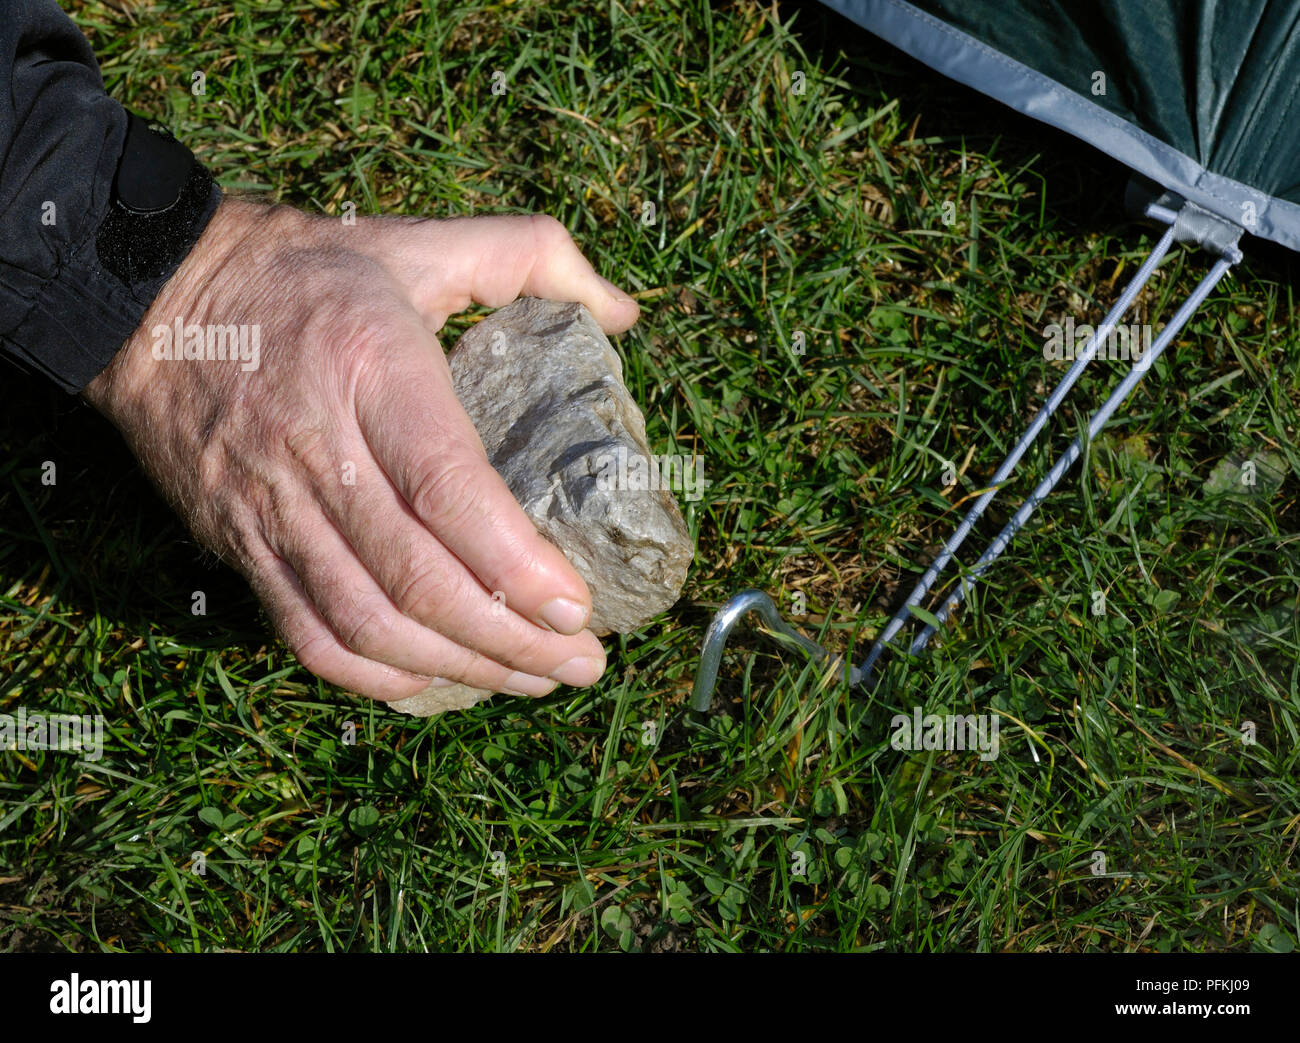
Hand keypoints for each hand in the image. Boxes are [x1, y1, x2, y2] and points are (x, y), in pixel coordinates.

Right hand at [83, 198, 639, 702]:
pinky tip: (439, 682)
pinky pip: (309, 635)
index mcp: (372, 369)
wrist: (151, 299)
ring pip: (369, 622)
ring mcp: (272, 509)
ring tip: (534, 679)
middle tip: (583, 660)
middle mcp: (319, 451)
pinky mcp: (241, 545)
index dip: (514, 563)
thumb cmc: (303, 274)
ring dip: (459, 668)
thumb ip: (532, 255)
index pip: (446, 487)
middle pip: (417, 578)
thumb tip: (624, 312)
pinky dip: (379, 676)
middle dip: (511, 638)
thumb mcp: (420, 242)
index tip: (576, 605)